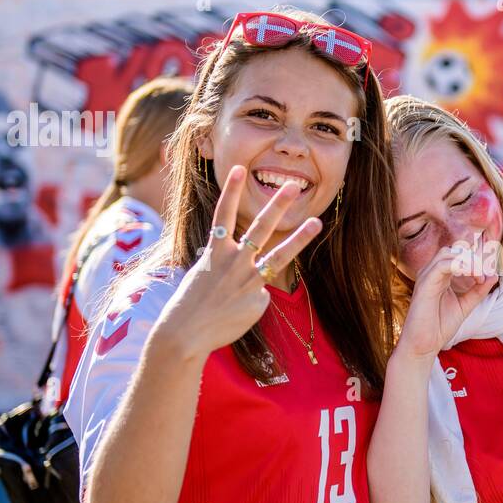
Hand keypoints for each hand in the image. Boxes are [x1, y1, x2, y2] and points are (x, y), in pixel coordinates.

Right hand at [154, 165, 320, 360]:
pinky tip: (236, 314)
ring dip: (299, 238)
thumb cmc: (191, 304)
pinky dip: (251, 305)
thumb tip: (250, 268)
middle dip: (276, 204)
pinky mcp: (258, 300)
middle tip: (293, 185)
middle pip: (260, 227)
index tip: (239, 168)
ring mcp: (248, 280)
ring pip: (279, 256)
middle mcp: (234, 261)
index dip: (231, 190)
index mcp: (215, 251)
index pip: (224, 214)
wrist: (185, 334)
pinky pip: (261, 297)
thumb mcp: (203, 274)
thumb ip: (226, 264)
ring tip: (317, 222)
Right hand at [396, 232, 496, 362]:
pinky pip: (443, 265)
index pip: (458, 254)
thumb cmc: (439, 326)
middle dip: (474, 258)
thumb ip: (478, 290)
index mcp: (440, 275)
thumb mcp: (465, 305)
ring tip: (480, 276)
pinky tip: (473, 277)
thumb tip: (494, 274)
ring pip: (448, 253)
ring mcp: (426, 276)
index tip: (487, 277)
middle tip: (484, 275)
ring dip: (469, 261)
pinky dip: (461, 266)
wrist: (424, 346)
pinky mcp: (424, 284)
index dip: (476, 259)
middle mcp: (431, 272)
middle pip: (454, 249)